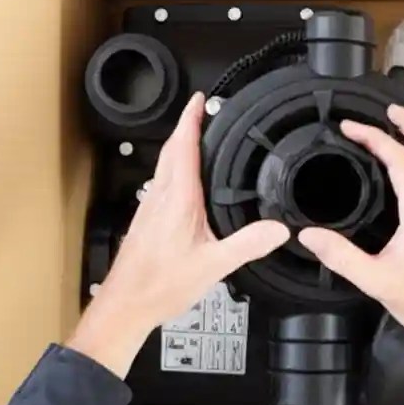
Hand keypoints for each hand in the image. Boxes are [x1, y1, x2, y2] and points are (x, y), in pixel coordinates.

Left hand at [67, 93, 289, 376]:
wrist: (126, 305)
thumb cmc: (159, 285)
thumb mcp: (213, 266)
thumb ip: (247, 244)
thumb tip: (277, 229)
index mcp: (177, 200)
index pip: (183, 146)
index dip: (192, 119)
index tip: (200, 100)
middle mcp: (160, 198)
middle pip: (171, 149)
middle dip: (186, 126)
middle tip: (200, 111)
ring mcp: (149, 208)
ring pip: (163, 166)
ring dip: (178, 146)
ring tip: (194, 139)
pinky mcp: (146, 221)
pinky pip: (161, 184)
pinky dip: (173, 169)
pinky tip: (182, 183)